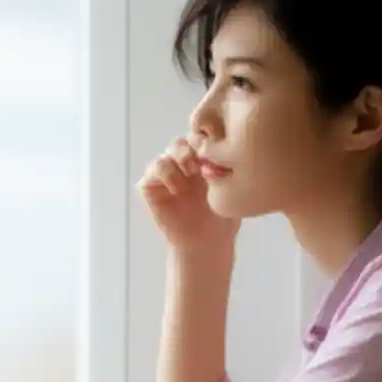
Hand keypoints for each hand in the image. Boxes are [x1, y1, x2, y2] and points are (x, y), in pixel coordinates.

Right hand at [138, 136, 239, 254]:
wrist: (207, 243)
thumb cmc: (223, 217)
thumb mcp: (231, 189)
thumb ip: (226, 169)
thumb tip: (223, 149)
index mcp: (201, 160)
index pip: (198, 137)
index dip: (205, 140)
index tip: (216, 152)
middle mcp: (181, 165)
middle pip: (180, 142)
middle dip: (191, 148)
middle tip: (201, 163)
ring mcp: (165, 177)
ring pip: (165, 154)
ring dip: (177, 161)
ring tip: (190, 175)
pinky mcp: (150, 189)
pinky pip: (151, 172)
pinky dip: (164, 176)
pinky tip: (177, 189)